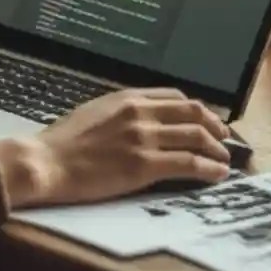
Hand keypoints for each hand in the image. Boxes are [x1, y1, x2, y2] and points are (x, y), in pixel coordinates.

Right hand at [0, 88, 231, 209]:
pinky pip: (188, 163)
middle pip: (193, 112)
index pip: (174, 96)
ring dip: (217, 149)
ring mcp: (143, 137)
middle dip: (215, 126)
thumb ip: (121, 112)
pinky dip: (208, 168)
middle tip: (224, 140)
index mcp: (127, 98)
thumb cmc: (61, 142)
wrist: (46, 162)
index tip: (206, 121)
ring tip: (223, 161)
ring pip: (196, 136)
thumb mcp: (93, 112)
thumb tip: (140, 121)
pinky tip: (216, 174)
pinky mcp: (144, 164)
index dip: (197, 109)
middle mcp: (139, 112)